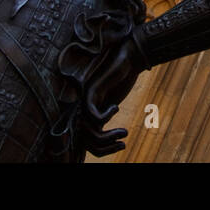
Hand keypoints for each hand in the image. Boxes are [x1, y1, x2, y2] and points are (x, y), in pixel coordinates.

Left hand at [77, 35, 143, 156]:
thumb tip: (107, 143)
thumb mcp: (111, 104)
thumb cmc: (121, 80)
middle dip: (105, 148)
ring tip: (124, 133)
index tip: (121, 146)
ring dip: (108, 137)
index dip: (101, 150)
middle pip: (86, 141)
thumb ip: (104, 118)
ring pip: (89, 131)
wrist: (126, 59)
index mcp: (87, 115)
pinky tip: (116, 107)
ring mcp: (85, 100)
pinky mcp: (91, 91)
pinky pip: (94, 115)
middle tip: (123, 144)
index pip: (87, 143)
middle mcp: (82, 110)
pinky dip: (106, 116)